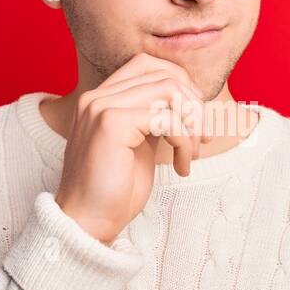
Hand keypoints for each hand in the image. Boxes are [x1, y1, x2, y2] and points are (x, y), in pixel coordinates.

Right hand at [54, 53, 209, 244]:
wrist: (87, 224)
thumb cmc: (115, 191)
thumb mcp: (141, 145)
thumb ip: (156, 119)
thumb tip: (191, 102)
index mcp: (102, 98)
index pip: (149, 65)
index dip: (182, 86)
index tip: (196, 121)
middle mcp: (98, 96)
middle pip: (164, 74)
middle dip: (194, 106)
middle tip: (202, 140)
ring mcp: (101, 107)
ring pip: (169, 90)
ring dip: (191, 123)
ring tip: (191, 154)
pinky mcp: (111, 123)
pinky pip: (167, 118)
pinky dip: (183, 141)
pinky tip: (181, 167)